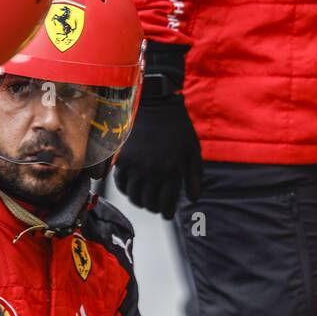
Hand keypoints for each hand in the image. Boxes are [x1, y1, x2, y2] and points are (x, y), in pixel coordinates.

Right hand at [112, 41, 202, 219]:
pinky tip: (133, 187)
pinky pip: (121, 185)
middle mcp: (152, 172)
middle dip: (154, 208)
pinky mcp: (121, 160)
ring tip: (145, 198)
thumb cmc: (177, 126)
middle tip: (156, 205)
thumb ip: (194, 176)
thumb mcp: (192, 150)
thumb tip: (193, 199)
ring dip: (140, 201)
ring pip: (134, 197)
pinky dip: (127, 190)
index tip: (167, 213)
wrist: (154, 102)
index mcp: (172, 171)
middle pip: (149, 204)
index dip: (167, 213)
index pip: (167, 205)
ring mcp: (135, 167)